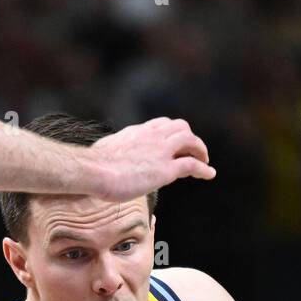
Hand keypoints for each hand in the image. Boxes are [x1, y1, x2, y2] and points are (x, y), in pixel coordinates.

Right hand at [91, 117, 215, 199]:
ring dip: (200, 150)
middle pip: (180, 127)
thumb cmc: (91, 167)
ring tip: (204, 161)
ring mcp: (160, 151)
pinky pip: (192, 165)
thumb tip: (97, 158)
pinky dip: (203, 169)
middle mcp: (151, 136)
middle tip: (193, 151)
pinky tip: (209, 174)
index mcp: (136, 132)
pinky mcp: (165, 169)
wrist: (93, 171)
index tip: (173, 144)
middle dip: (189, 138)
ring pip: (190, 140)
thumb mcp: (101, 152)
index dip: (171, 134)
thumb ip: (108, 152)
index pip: (160, 125)